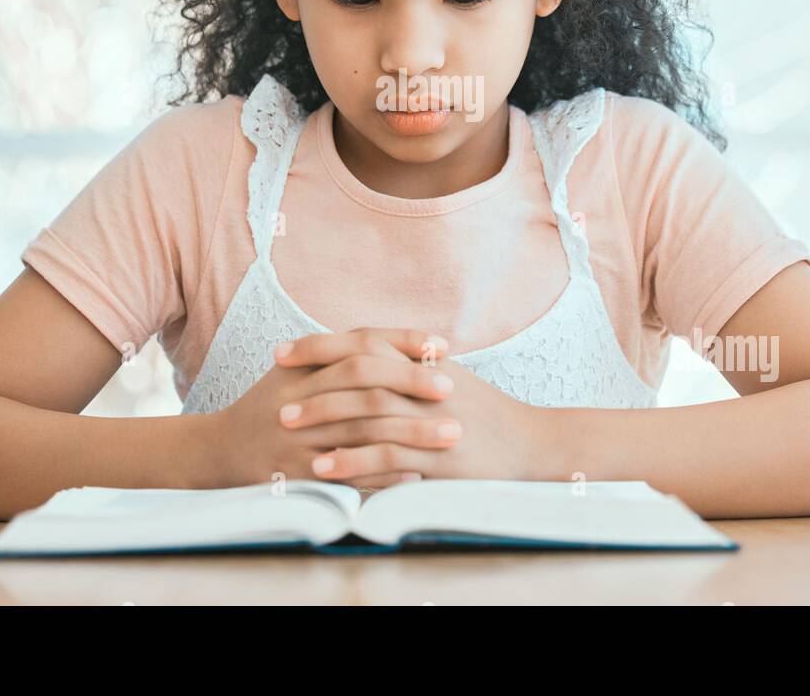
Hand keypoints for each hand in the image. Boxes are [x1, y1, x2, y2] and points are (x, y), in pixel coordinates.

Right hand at [206, 328, 459, 490]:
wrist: (221, 450)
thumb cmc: (273, 406)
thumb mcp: (298, 371)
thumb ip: (341, 355)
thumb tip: (404, 343)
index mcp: (304, 365)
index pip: (360, 341)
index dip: (402, 341)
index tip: (442, 346)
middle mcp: (299, 396)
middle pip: (364, 382)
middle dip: (412, 384)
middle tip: (452, 390)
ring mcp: (296, 437)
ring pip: (361, 430)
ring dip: (410, 433)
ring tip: (450, 434)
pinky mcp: (296, 474)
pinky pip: (348, 475)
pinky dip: (384, 475)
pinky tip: (417, 474)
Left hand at [275, 327, 551, 485]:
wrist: (532, 443)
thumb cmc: (485, 413)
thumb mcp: (447, 376)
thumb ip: (407, 362)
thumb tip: (362, 353)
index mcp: (424, 359)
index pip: (364, 341)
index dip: (320, 345)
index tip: (282, 353)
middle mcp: (426, 382)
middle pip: (360, 370)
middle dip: (314, 383)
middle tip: (277, 399)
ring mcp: (433, 417)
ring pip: (369, 411)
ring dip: (325, 419)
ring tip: (289, 430)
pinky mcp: (440, 454)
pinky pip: (388, 454)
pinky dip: (353, 460)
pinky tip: (325, 468)